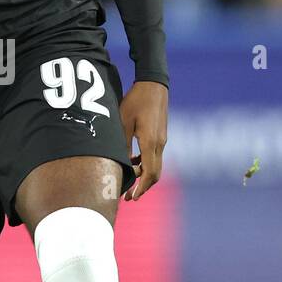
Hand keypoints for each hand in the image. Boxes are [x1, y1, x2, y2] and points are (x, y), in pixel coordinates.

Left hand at [119, 80, 167, 200]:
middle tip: (128, 197)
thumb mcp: (123, 122)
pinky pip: (155, 156)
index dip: (141, 188)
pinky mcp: (160, 135)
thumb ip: (122, 145)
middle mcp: (159, 144)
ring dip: (144, 176)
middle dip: (143, 187)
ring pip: (156, 166)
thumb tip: (120, 165)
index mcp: (150, 142)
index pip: (149, 173)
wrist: (153, 84)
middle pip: (155, 173)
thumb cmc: (135, 100)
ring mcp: (162, 140)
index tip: (131, 198)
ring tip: (130, 182)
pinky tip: (133, 162)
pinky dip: (146, 164)